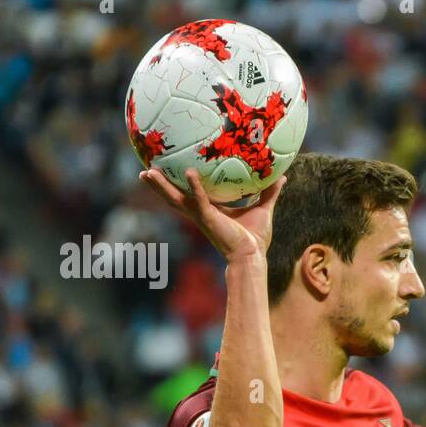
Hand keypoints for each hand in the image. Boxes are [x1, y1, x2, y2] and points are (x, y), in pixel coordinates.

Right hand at [138, 168, 286, 261]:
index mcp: (209, 210)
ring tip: (146, 173)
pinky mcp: (209, 218)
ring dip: (162, 186)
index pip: (188, 194)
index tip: (165, 170)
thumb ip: (269, 192)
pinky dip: (195, 186)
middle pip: (174, 196)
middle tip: (144, 171)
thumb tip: (282, 177)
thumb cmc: (255, 238)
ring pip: (176, 198)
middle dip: (159, 185)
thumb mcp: (263, 208)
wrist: (253, 256)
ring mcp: (202, 215)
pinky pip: (200, 200)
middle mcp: (200, 213)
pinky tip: (190, 172)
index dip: (177, 183)